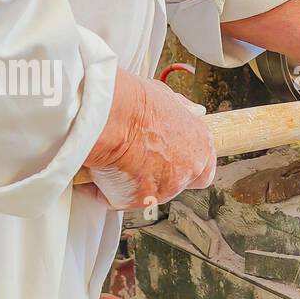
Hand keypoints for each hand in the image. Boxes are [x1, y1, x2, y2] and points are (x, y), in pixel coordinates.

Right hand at [82, 68, 215, 208]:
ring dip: (131, 180)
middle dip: (157, 174)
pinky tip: (95, 169)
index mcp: (199, 145)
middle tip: (136, 158)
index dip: (184, 163)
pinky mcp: (138, 201)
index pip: (204, 167)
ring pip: (147, 193)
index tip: (170, 158)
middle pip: (176, 183)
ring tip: (112, 158)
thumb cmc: (134, 104)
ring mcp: (166, 189)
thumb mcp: (166, 96)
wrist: (111, 117)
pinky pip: (116, 198)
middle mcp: (187, 170)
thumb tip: (194, 111)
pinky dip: (102, 187)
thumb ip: (183, 110)